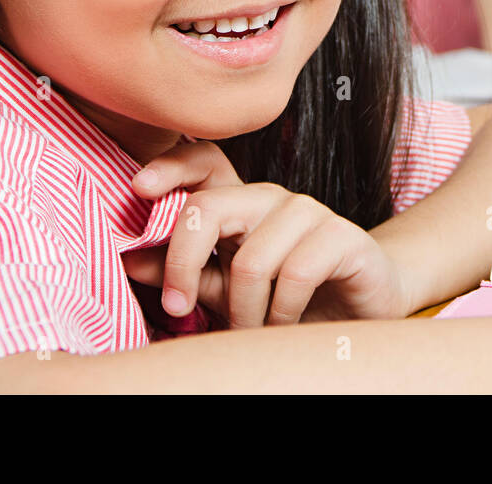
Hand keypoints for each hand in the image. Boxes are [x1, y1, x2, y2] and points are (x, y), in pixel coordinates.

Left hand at [122, 141, 412, 326]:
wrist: (361, 307)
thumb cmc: (288, 296)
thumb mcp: (226, 288)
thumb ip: (185, 272)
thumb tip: (130, 261)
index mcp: (240, 202)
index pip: (204, 161)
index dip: (171, 166)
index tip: (137, 190)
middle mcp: (271, 198)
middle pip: (210, 209)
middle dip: (184, 265)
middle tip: (178, 311)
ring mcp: (307, 212)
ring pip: (251, 261)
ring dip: (244, 311)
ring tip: (250, 330)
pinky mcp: (340, 235)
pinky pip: (294, 276)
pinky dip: (281, 313)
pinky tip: (283, 325)